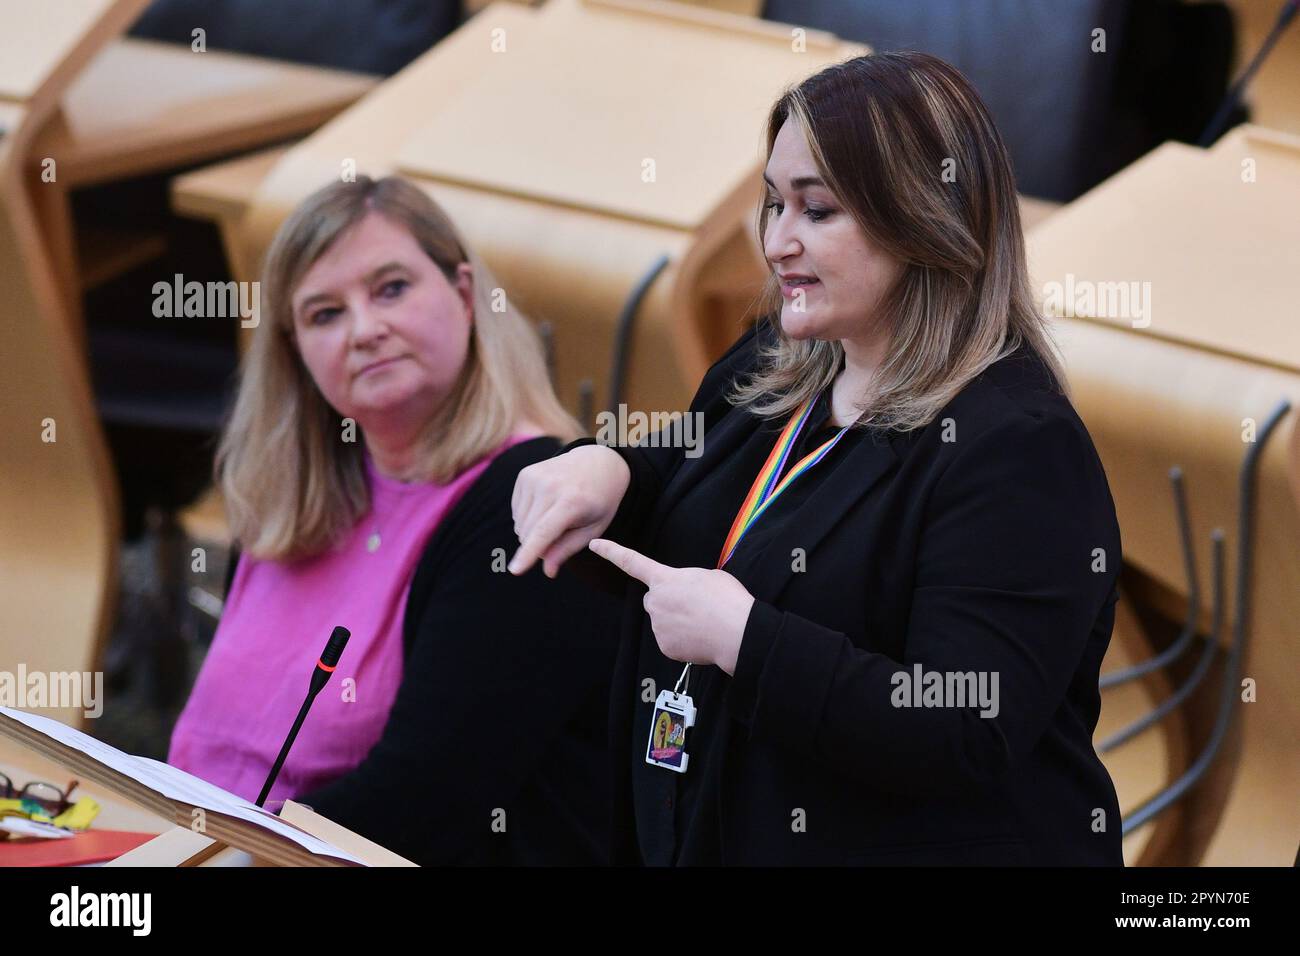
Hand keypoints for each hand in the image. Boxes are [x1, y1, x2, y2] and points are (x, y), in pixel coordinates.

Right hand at [509, 444, 631, 577]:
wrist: (599, 463)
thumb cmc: (599, 501)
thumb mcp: (593, 528)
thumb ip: (568, 549)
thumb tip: (548, 571)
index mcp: (571, 501)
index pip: (543, 532)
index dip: (528, 554)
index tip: (514, 570)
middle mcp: (550, 486)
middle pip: (528, 532)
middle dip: (538, 544)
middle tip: (561, 534)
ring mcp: (535, 477)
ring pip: (520, 523)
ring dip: (533, 530)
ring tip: (556, 517)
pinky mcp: (525, 474)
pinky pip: (516, 510)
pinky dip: (528, 515)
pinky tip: (546, 505)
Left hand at [588, 538, 753, 674]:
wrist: (737, 632)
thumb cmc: (727, 600)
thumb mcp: (709, 577)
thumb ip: (687, 583)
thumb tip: (685, 597)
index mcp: (665, 579)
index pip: (631, 561)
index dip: (611, 551)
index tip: (594, 544)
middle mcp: (656, 601)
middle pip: (653, 600)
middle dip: (667, 602)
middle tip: (693, 606)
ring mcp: (658, 626)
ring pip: (663, 622)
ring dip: (678, 621)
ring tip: (703, 621)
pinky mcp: (665, 647)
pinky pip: (671, 641)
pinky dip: (684, 640)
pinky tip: (701, 637)